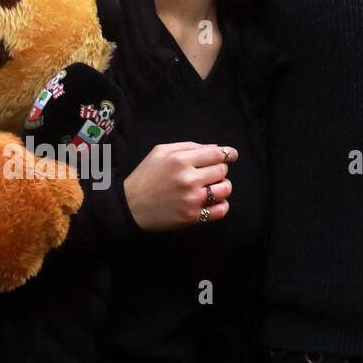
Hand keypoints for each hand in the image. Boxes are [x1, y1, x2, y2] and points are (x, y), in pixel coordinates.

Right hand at [0, 132, 83, 290]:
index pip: (72, 193)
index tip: (38, 189)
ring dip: (27, 239)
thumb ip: (31, 162)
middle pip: (59, 223)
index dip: (55, 190)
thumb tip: (41, 170)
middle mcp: (50, 224)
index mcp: (51, 189)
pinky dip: (7, 260)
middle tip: (13, 210)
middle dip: (42, 216)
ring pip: (40, 248)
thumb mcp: (2, 146)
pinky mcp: (13, 276)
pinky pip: (20, 268)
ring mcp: (32, 253)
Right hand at [123, 142, 237, 230]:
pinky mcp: (192, 216)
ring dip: (222, 186)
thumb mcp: (160, 152)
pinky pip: (221, 210)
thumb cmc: (145, 176)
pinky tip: (212, 201)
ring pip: (225, 189)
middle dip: (218, 170)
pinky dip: (221, 205)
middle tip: (208, 173)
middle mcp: (188, 179)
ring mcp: (191, 199)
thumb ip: (189, 146)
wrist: (130, 205)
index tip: (231, 155)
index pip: (217, 154)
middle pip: (222, 170)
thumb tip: (216, 148)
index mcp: (180, 160)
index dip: (228, 153)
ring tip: (211, 187)